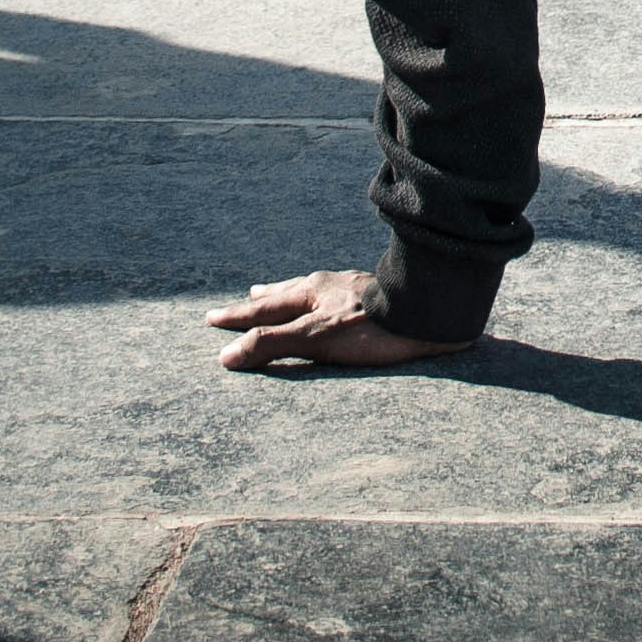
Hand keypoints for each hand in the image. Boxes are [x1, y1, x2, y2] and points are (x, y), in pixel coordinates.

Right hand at [205, 268, 471, 373]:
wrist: (429, 310)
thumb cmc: (372, 327)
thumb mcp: (315, 338)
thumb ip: (272, 346)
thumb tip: (226, 356)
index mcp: (311, 292)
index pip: (263, 309)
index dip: (237, 317)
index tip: (211, 319)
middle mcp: (329, 285)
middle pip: (288, 293)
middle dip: (264, 300)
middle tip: (247, 298)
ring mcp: (353, 288)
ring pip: (313, 292)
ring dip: (293, 297)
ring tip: (282, 295)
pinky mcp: (376, 296)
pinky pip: (336, 296)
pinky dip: (321, 301)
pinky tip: (334, 304)